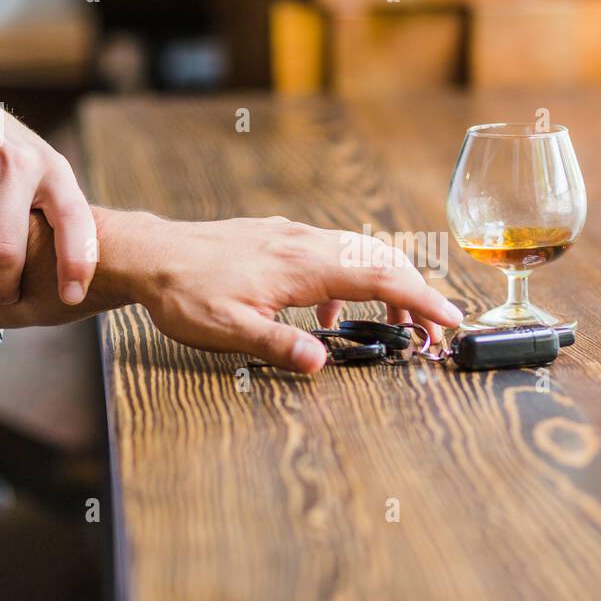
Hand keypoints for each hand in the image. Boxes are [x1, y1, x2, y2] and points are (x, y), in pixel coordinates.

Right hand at [0, 80, 96, 309]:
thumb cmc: (6, 153)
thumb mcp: (41, 169)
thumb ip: (55, 210)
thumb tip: (78, 271)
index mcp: (54, 171)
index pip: (74, 222)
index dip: (76, 263)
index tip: (72, 298)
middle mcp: (18, 166)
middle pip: (7, 250)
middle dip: (0, 288)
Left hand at [104, 214, 463, 373]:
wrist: (150, 254)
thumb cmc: (185, 293)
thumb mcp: (227, 329)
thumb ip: (277, 345)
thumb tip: (321, 363)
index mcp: (302, 265)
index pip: (379, 278)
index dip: (420, 299)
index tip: (449, 319)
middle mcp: (306, 242)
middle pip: (381, 260)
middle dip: (416, 293)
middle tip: (433, 331)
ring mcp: (294, 236)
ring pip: (360, 252)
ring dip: (388, 284)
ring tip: (397, 323)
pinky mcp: (281, 237)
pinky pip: (334, 252)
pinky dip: (352, 279)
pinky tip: (331, 313)